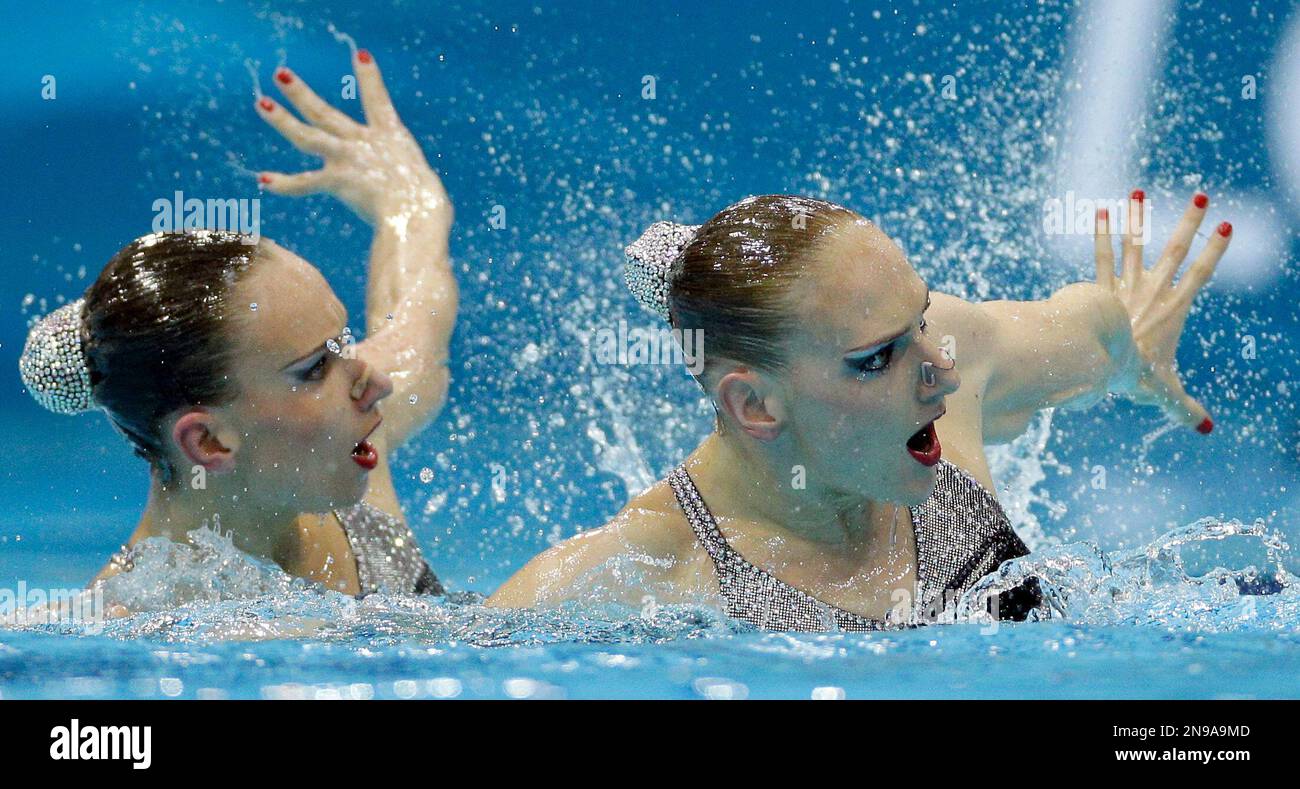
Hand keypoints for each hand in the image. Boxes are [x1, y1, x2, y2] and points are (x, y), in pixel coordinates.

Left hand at [253, 49, 451, 226]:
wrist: (416, 212)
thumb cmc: (426, 204)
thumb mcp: (419, 183)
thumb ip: (404, 180)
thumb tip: (414, 195)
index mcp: (390, 136)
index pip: (377, 100)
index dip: (370, 78)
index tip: (361, 56)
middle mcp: (363, 142)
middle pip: (324, 113)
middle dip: (301, 93)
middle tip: (280, 74)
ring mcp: (348, 159)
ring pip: (307, 136)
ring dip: (282, 119)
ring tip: (261, 104)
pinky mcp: (339, 181)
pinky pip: (305, 183)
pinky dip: (284, 184)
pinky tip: (263, 180)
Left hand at [1093, 189, 1231, 432]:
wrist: (1097, 364)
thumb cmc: (1132, 377)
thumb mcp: (1163, 392)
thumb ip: (1184, 408)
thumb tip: (1206, 430)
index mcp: (1173, 309)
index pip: (1201, 274)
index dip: (1215, 250)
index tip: (1228, 225)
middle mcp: (1152, 291)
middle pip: (1175, 251)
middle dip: (1189, 223)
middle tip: (1201, 195)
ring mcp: (1125, 287)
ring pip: (1135, 246)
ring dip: (1139, 219)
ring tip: (1138, 192)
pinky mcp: (1099, 289)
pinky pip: (1099, 258)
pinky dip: (1100, 235)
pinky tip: (1098, 211)